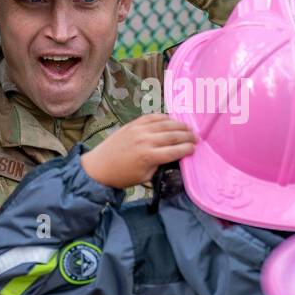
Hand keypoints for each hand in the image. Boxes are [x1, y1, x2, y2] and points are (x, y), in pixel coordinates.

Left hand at [80, 114, 196, 189]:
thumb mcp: (144, 177)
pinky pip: (152, 117)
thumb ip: (159, 165)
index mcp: (149, 156)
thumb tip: (172, 156)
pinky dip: (164, 117)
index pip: (174, 151)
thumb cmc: (122, 176)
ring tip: (188, 128)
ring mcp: (139, 130)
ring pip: (165, 123)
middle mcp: (145, 140)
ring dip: (179, 125)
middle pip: (172, 135)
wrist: (98, 167)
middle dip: (187, 136)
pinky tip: (171, 120)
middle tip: (197, 138)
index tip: (194, 149)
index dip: (187, 149)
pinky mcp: (133, 124)